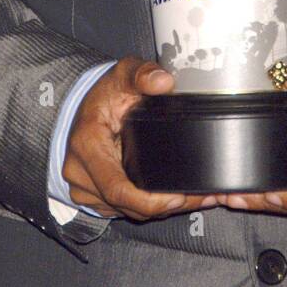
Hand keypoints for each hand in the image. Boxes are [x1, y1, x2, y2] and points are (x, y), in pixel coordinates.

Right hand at [62, 57, 215, 219]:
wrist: (85, 109)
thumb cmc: (104, 95)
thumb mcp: (123, 74)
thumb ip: (143, 73)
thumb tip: (164, 82)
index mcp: (87, 145)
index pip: (117, 188)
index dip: (149, 201)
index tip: (178, 197)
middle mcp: (81, 173)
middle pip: (129, 206)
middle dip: (169, 206)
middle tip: (205, 196)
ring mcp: (86, 190)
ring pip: (129, 212)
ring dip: (164, 209)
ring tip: (198, 195)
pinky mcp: (95, 198)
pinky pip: (125, 210)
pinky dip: (151, 206)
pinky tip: (176, 196)